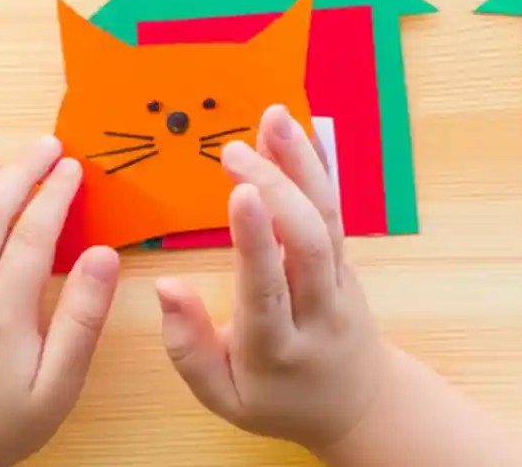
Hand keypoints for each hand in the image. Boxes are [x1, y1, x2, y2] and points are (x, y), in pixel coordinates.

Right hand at [155, 105, 382, 455]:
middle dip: (276, 189)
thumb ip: (188, 348)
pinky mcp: (348, 260)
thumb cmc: (277, 399)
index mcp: (277, 347)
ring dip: (302, 164)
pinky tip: (301, 129)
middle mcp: (317, 309)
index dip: (255, 240)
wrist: (356, 404)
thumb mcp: (223, 397)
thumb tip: (165, 288)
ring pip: (328, 219)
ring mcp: (340, 281)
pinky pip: (336, 210)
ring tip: (273, 117)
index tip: (238, 192)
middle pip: (308, 244)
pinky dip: (320, 167)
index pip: (268, 289)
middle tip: (234, 149)